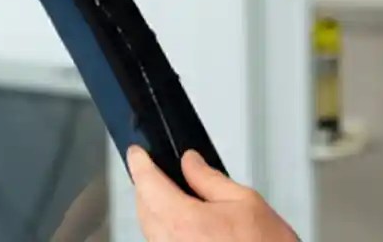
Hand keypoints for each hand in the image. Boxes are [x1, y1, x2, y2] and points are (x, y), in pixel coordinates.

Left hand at [127, 146, 299, 241]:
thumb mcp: (245, 201)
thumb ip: (210, 178)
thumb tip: (190, 162)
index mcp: (184, 222)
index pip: (148, 184)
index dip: (140, 163)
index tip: (137, 153)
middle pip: (144, 208)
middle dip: (147, 185)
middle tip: (158, 170)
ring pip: (150, 229)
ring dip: (156, 209)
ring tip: (174, 195)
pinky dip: (166, 229)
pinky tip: (183, 223)